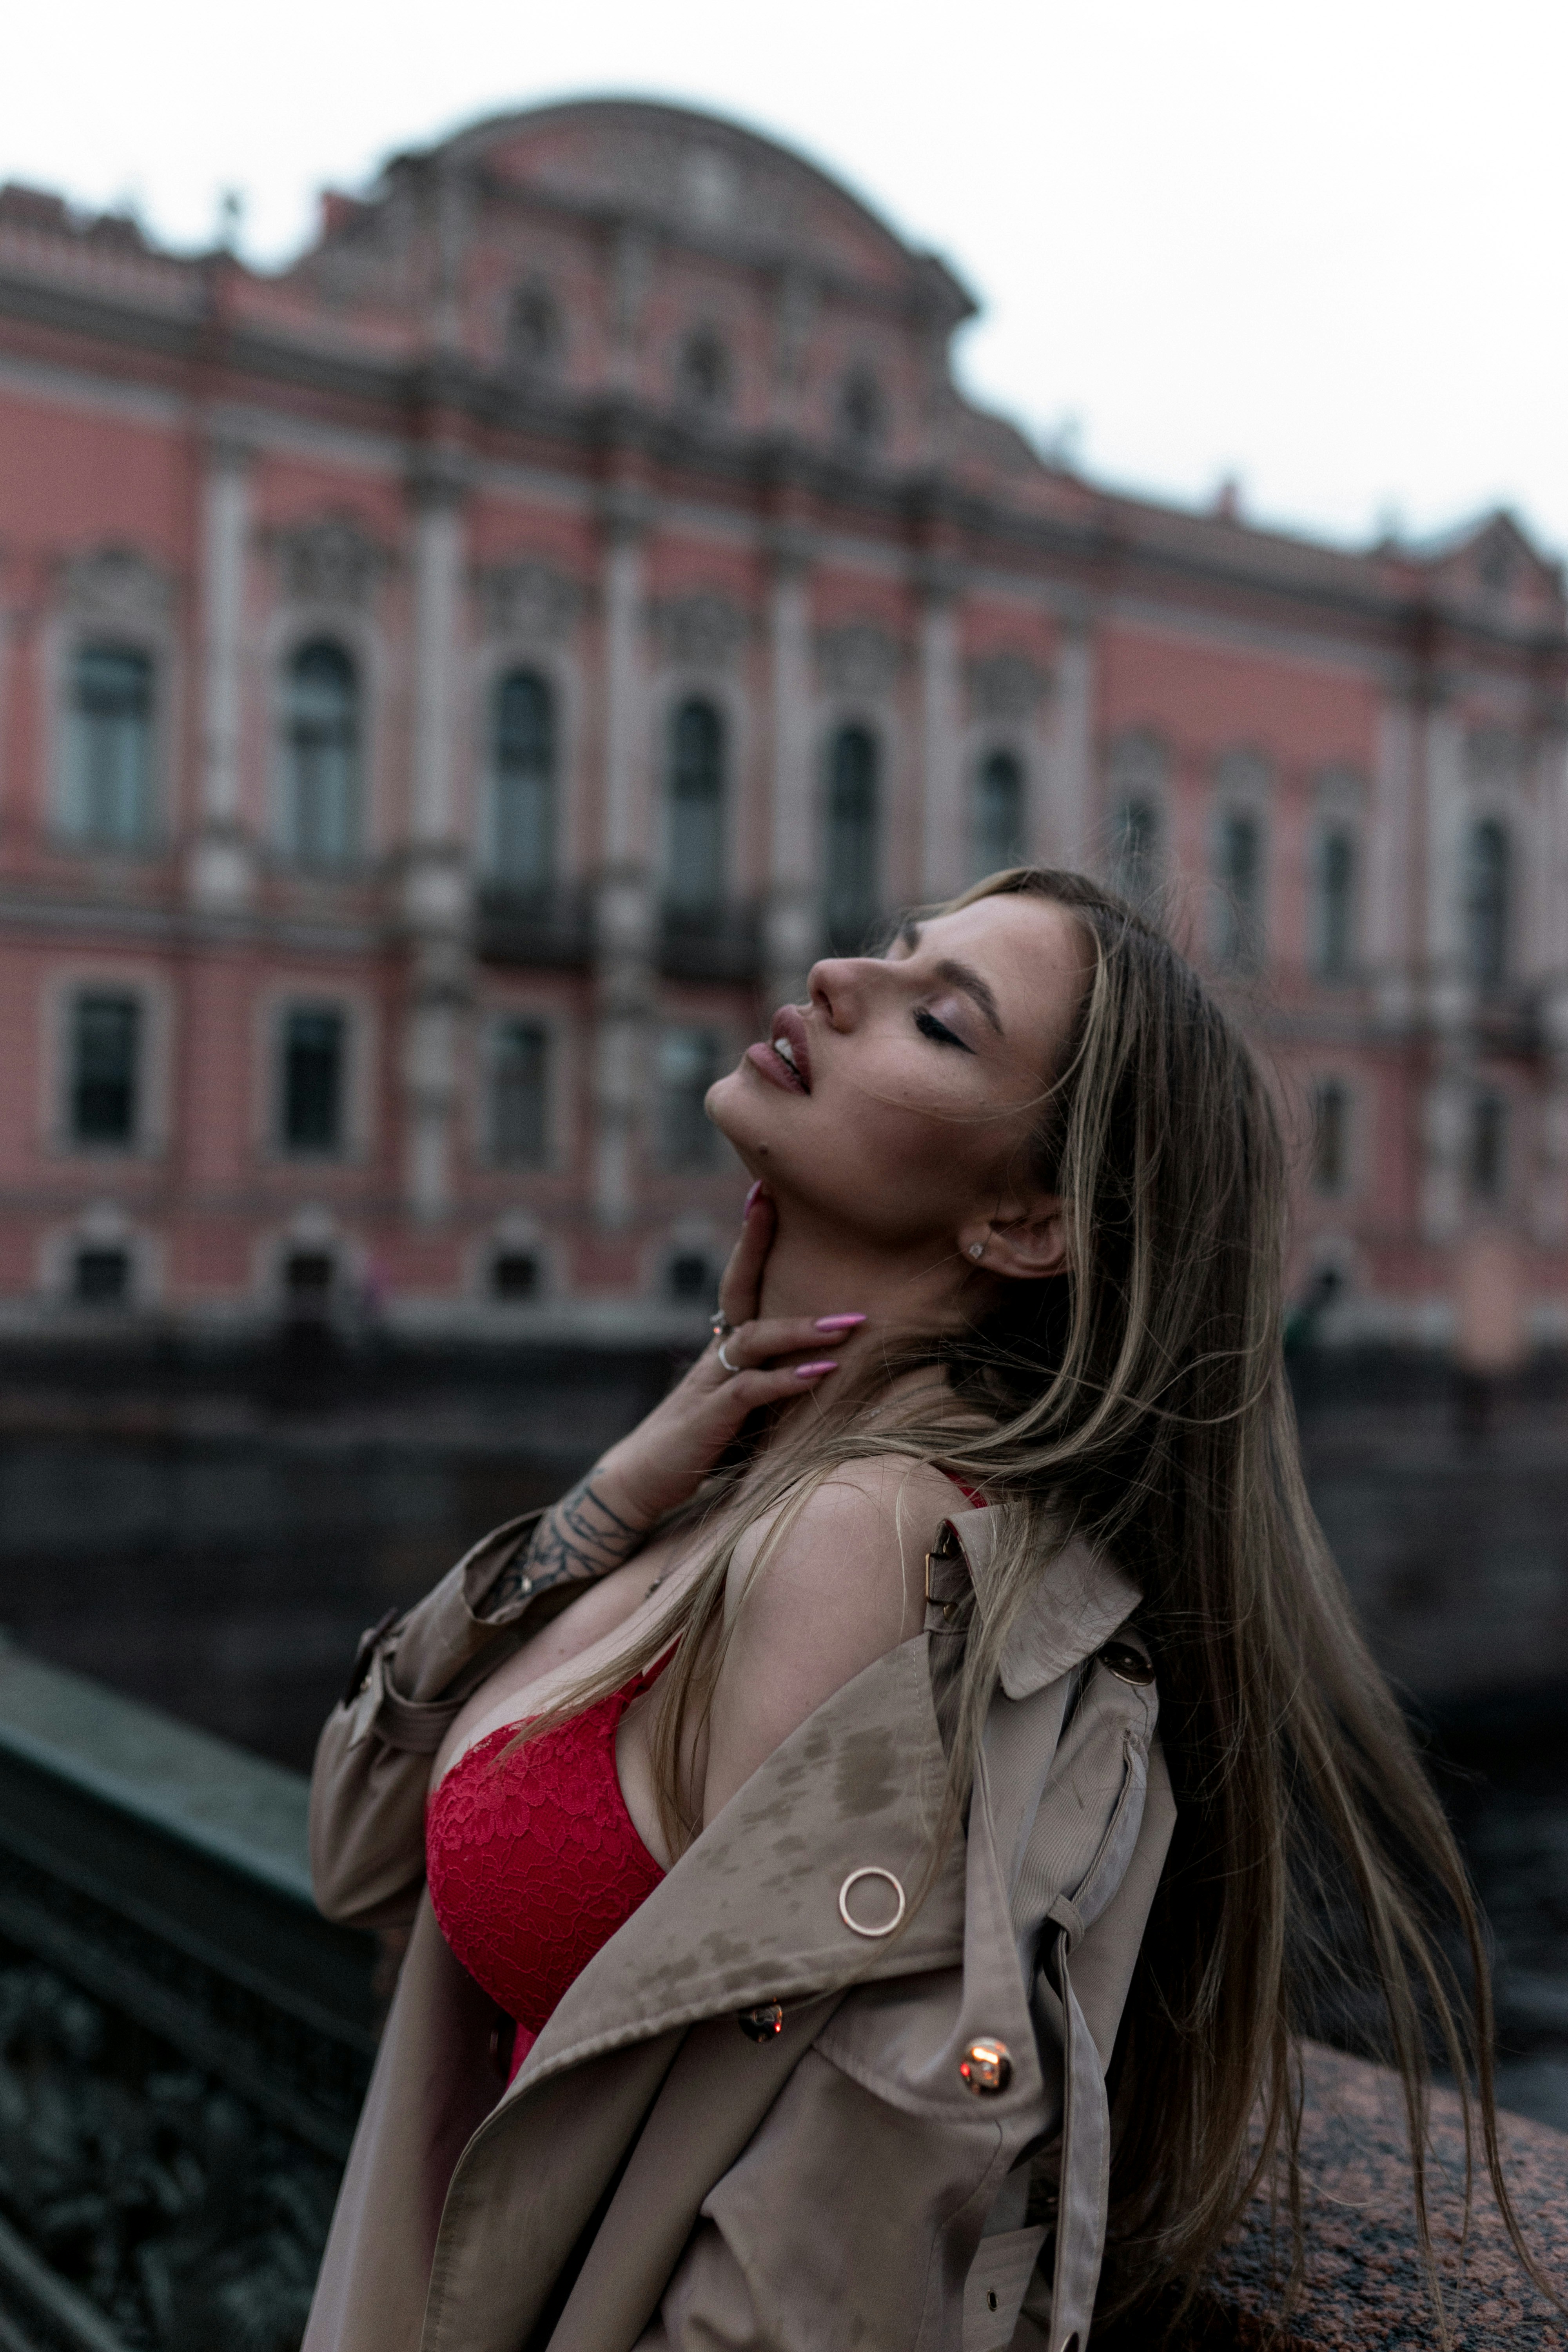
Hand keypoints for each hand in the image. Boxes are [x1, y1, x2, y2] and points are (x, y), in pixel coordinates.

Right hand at [593, 1185, 863, 1531]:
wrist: (642, 1480)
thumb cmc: (697, 1442)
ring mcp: (710, 1382)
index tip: (765, 1194)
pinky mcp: (712, 1417)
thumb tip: (818, 1361)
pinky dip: (787, 1379)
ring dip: (801, 1327)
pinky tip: (821, 1373)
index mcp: (723, 1347)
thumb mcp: (738, 1402)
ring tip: (849, 1322)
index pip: (739, 1282)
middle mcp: (716, 1354)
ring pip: (755, 1338)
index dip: (752, 1239)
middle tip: (777, 1200)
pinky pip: (752, 1389)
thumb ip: (768, 1377)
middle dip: (757, 1244)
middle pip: (737, 1288)